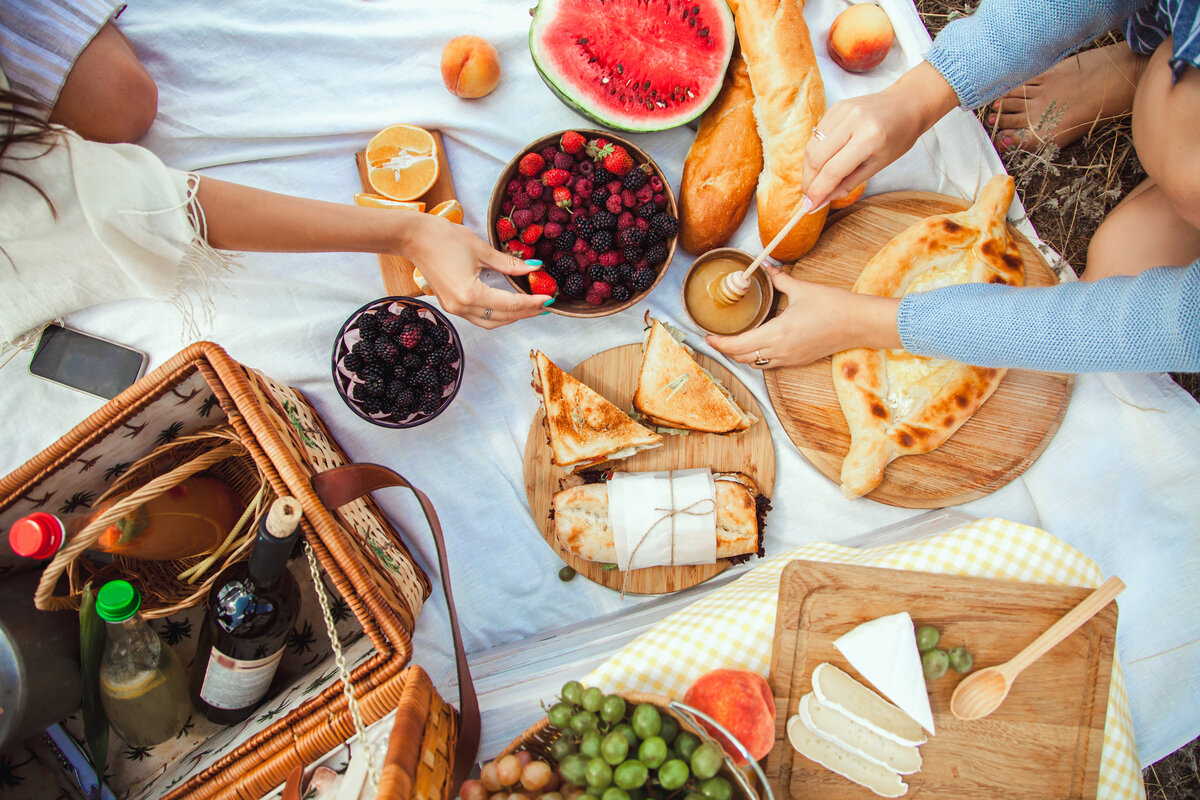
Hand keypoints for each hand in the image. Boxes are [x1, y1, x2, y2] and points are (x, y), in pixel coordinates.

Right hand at [397, 213, 550, 328]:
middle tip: (545, 304)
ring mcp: (454, 309)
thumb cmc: (444, 238)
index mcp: (470, 294)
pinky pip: (479, 317)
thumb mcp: (482, 250)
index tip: (549, 298)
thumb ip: (509, 264)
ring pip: (490, 322)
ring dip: (512, 317)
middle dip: (526, 312)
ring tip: (531, 307)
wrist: (413, 237)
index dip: (532, 302)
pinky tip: (509, 306)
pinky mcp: (450, 305)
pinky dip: (496, 315)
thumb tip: (533, 268)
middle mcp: (462, 307)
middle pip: (502, 317)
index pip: (510, 304)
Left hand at [706, 266, 901, 367]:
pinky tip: (757, 344)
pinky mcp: (799, 360)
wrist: (860, 324)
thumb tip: (765, 266)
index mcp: (777, 334)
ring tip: (733, 340)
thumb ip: (779, 279)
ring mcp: (790, 359)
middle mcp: (780, 351)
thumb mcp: (802, 289)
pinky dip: (757, 357)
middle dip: (726, 349)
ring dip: (741, 354)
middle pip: (742, 358)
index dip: (719, 343)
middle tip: (716, 337)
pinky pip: (770, 364)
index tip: (707, 335)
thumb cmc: (834, 306)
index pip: (737, 345)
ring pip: (755, 363)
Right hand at [803, 62, 958, 209]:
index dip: (818, 191)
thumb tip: (822, 199)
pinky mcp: (836, 106)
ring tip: (814, 182)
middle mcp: (854, 121)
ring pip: (811, 147)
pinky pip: (816, 135)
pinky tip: (821, 162)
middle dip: (809, 182)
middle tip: (809, 197)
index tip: (810, 207)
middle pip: (816, 158)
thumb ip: (848, 183)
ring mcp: (842, 111)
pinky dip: (814, 153)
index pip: (833, 170)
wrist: (907, 103)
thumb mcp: (878, 165)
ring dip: (808, 169)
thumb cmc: (898, 136)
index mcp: (870, 138)